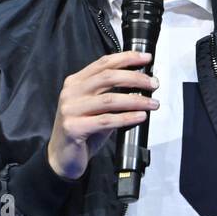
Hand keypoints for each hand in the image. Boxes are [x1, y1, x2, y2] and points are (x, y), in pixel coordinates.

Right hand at [47, 51, 158, 179]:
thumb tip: (142, 84)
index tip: (146, 58)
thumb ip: (112, 93)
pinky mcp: (73, 127)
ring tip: (153, 103)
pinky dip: (127, 118)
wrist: (62, 157)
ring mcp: (70, 109)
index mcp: (76, 82)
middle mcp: (71, 92)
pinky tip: (140, 117)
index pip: (103, 63)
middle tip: (154, 84)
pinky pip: (106, 120)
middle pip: (108, 77)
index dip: (126, 58)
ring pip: (110, 99)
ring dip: (136, 100)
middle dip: (135, 78)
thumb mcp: (97, 107)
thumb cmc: (84, 130)